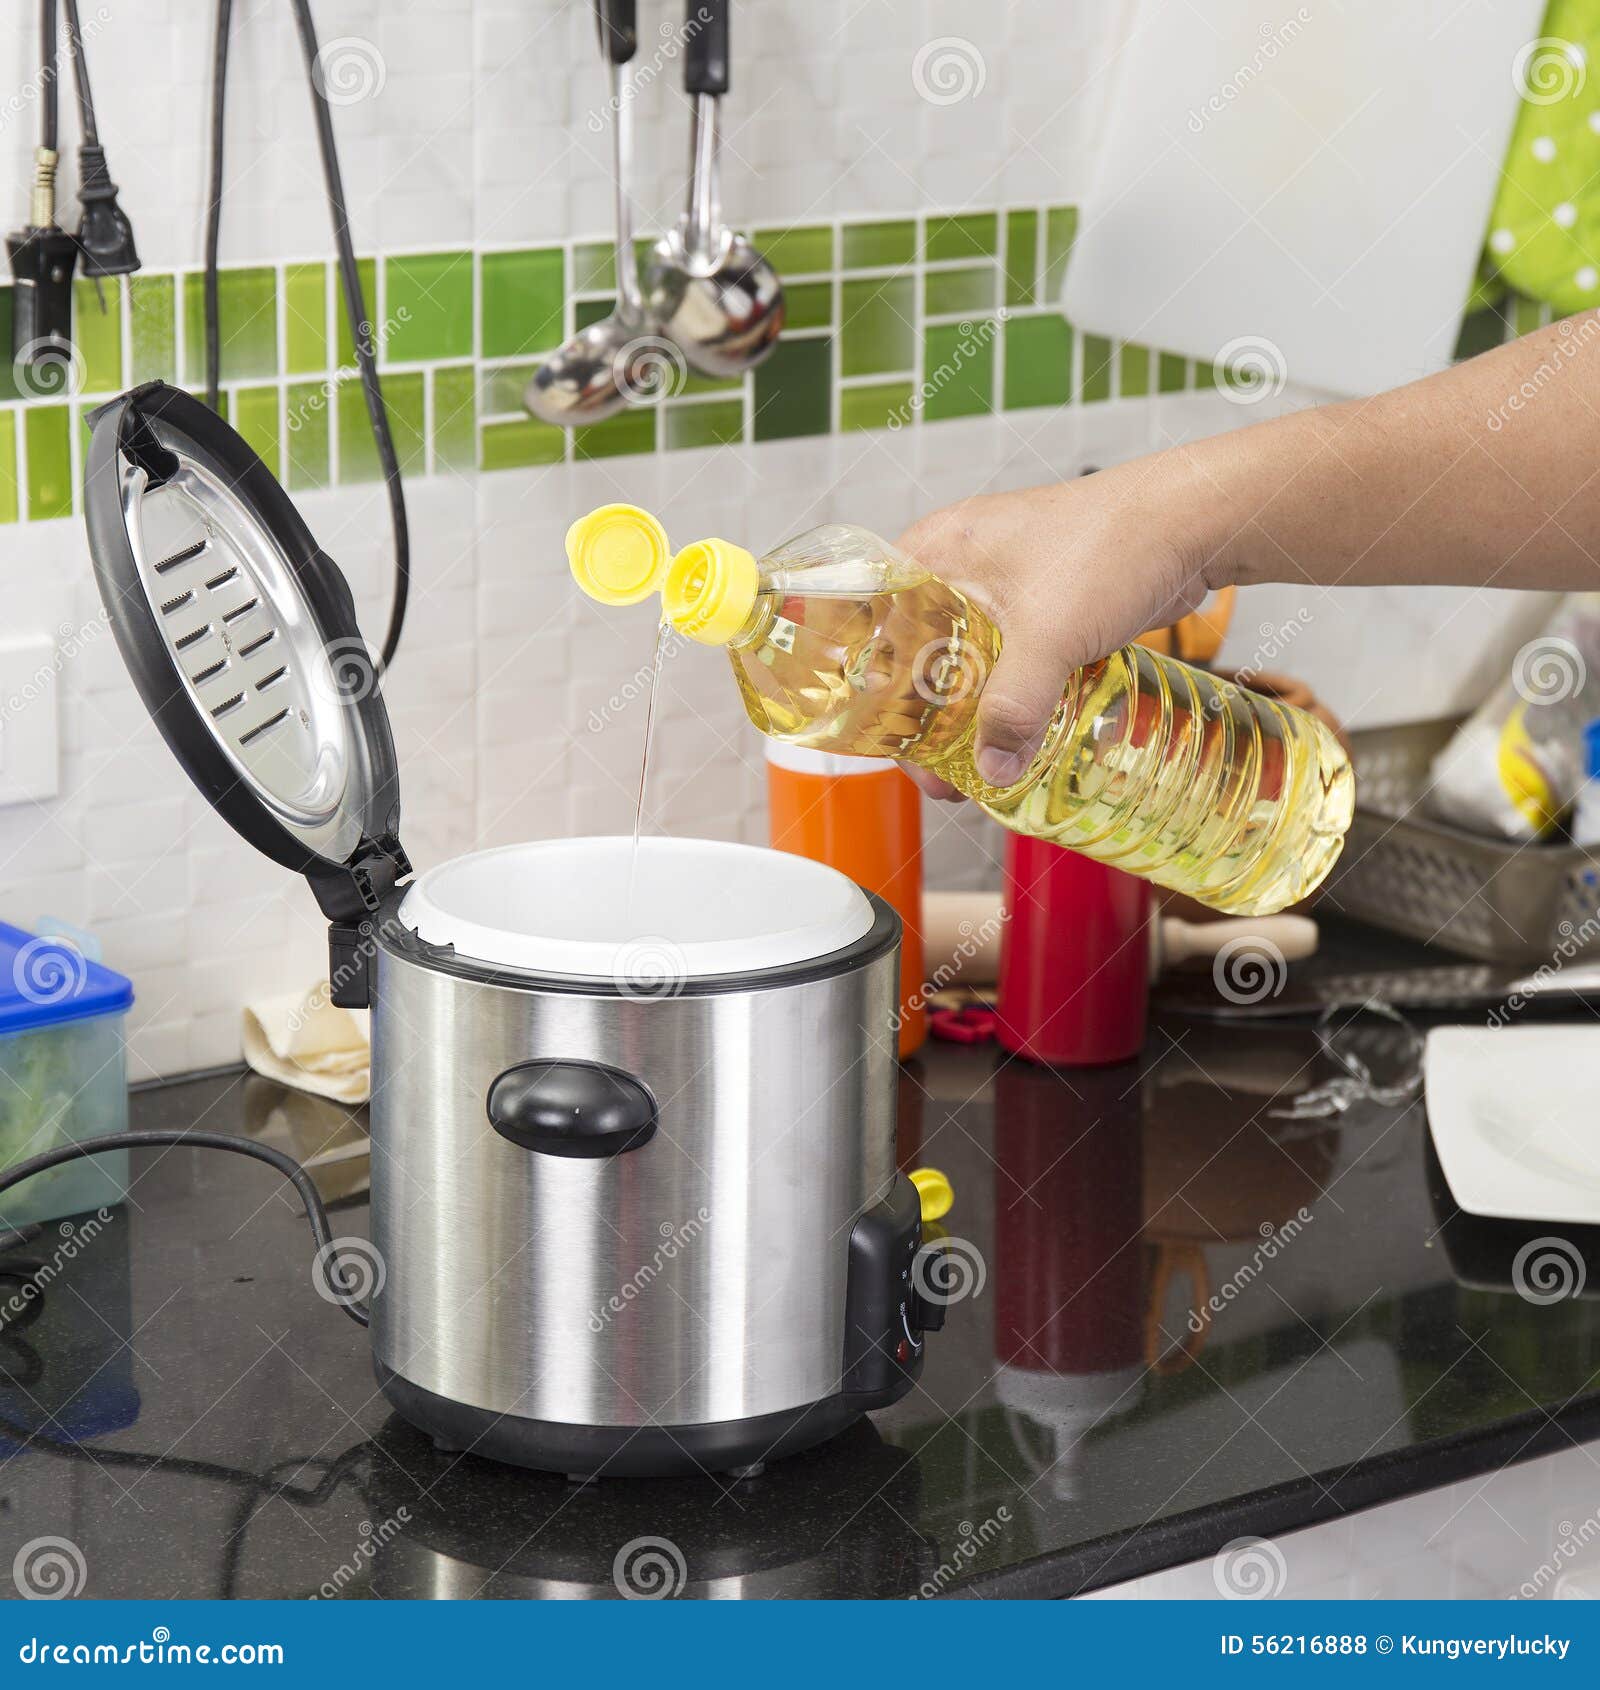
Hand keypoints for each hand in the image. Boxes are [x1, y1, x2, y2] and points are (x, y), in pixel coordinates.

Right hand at [894, 449, 1223, 796]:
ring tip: (978, 764)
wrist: (1191, 522)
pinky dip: (1012, 696)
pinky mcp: (1046, 601)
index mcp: (937, 551)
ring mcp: (1004, 581)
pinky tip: (1019, 735)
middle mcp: (962, 562)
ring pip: (969, 660)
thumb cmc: (1110, 548)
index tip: (889, 740)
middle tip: (937, 771)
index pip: (877, 626)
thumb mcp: (1048, 637)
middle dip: (928, 715)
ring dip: (972, 711)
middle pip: (920, 652)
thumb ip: (1014, 709)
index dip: (875, 687)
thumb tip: (993, 771)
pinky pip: (1012, 659)